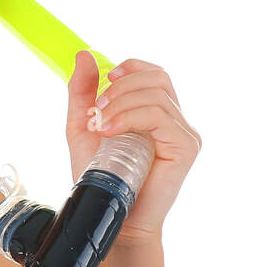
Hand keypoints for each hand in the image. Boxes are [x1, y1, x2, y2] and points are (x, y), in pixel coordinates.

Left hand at [65, 51, 201, 247]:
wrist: (110, 212)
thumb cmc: (99, 173)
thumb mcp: (82, 125)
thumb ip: (82, 91)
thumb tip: (85, 54)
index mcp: (155, 111)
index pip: (153, 72)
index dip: (129, 68)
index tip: (105, 81)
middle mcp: (175, 119)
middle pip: (156, 78)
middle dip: (120, 87)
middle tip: (97, 110)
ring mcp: (184, 133)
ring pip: (156, 96)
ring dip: (121, 105)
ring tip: (101, 126)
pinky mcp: (185, 148)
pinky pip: (161, 117)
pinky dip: (130, 118)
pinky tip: (110, 132)